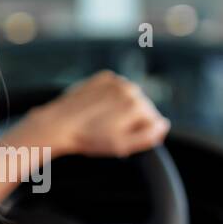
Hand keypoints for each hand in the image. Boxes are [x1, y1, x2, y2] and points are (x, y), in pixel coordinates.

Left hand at [25, 70, 170, 159]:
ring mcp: (116, 81)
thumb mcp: (122, 145)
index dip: (144, 134)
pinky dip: (111, 98)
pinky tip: (98, 110)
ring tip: (104, 122)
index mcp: (137, 105)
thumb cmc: (89, 139)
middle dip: (133, 121)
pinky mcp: (102, 78)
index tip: (129, 142)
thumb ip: (149, 136)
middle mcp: (130, 88)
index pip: (154, 121)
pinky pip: (115, 89)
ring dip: (122, 109)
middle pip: (142, 108)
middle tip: (113, 133)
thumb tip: (164, 124)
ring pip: (129, 97)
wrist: (59, 125)